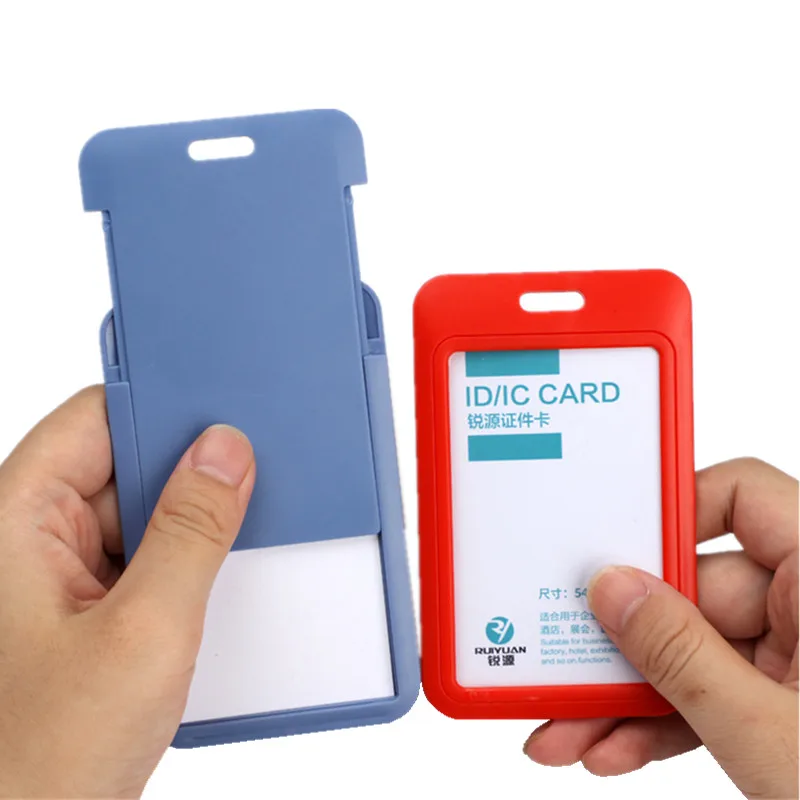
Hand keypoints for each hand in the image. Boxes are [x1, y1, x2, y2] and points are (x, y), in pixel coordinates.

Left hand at [0, 387, 254, 798]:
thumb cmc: (40, 763)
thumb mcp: (144, 631)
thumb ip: (191, 531)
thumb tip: (226, 454)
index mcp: (16, 519)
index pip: (96, 417)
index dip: (163, 407)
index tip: (227, 411)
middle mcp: (32, 537)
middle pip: (127, 463)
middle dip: (190, 475)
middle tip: (247, 490)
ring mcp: (60, 575)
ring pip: (143, 512)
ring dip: (192, 526)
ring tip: (228, 550)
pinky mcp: (88, 607)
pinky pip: (146, 556)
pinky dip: (186, 561)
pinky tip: (212, 582)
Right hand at [524, 458, 798, 799]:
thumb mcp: (775, 737)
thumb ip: (684, 656)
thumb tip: (613, 590)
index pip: (740, 499)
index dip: (668, 515)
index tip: (604, 553)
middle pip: (692, 590)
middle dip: (620, 642)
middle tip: (562, 666)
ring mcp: (799, 656)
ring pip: (690, 648)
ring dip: (627, 694)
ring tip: (571, 733)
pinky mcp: (784, 701)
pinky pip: (707, 690)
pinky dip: (661, 720)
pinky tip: (613, 749)